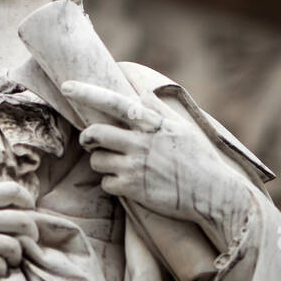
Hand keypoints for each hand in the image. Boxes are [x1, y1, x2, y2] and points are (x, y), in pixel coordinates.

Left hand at [63, 81, 250, 245]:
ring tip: (117, 165)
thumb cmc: (199, 158)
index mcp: (151, 123)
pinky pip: (106, 183)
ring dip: (101, 162)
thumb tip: (142, 91)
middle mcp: (140, 142)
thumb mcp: (182, 127)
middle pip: (95, 133)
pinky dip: (111, 183)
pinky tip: (126, 183)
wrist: (213, 193)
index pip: (113, 102)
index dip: (88, 93)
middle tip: (92, 141)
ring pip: (97, 160)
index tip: (66, 86)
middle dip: (87, 138)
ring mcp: (136, 166)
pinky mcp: (134, 190)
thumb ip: (158, 109)